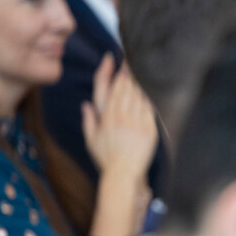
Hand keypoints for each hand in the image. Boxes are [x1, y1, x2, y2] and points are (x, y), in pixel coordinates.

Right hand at [82, 54, 157, 178]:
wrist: (123, 174)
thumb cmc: (106, 159)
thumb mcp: (91, 141)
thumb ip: (88, 121)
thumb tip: (86, 105)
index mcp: (106, 118)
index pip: (110, 89)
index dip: (113, 73)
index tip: (115, 61)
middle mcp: (121, 118)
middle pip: (125, 89)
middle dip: (128, 74)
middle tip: (132, 61)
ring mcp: (136, 123)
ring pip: (138, 96)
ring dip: (139, 83)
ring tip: (141, 72)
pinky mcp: (149, 130)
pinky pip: (150, 109)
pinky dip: (149, 98)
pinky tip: (150, 90)